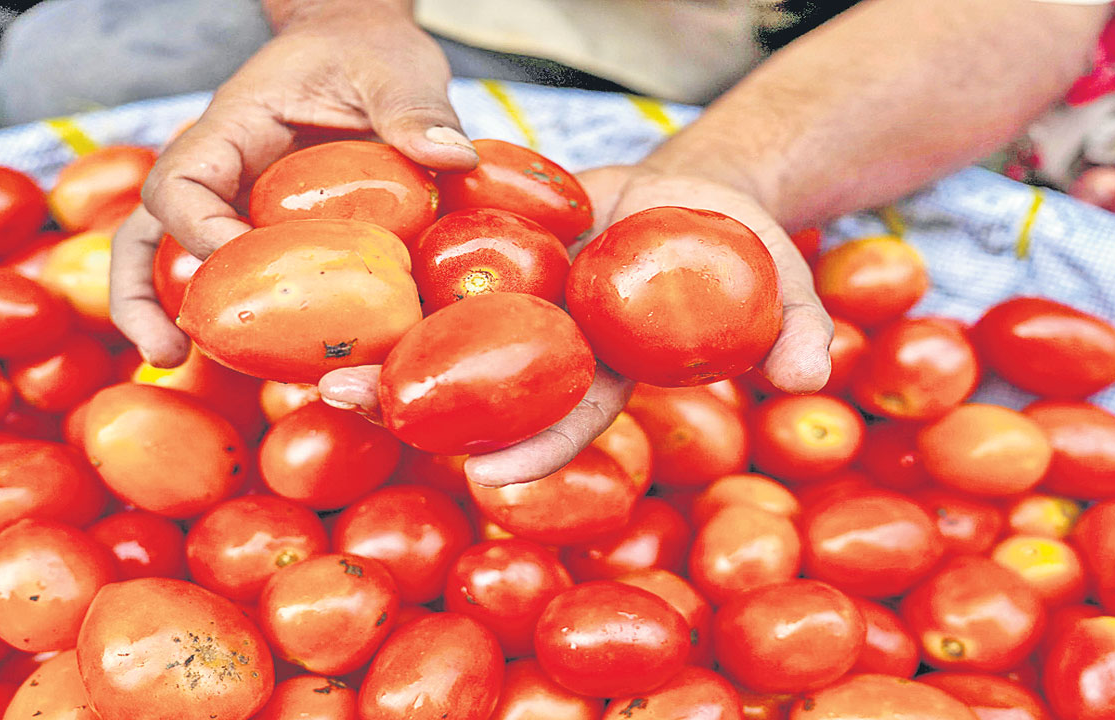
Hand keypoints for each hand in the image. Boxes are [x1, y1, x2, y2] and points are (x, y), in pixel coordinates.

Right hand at [110, 0, 476, 366]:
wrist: (359, 47)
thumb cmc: (367, 52)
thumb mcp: (394, 70)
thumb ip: (414, 111)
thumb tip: (454, 157)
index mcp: (234, 128)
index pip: (184, 182)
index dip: (197, 230)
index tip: (237, 264)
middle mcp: (219, 171)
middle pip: (147, 234)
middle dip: (142, 296)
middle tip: (165, 354)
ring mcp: (232, 203)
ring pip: (169, 261)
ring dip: (163, 315)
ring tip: (174, 367)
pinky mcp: (260, 229)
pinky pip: (233, 275)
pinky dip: (234, 317)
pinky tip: (258, 364)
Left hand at [318, 165, 832, 486]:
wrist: (689, 188)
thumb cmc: (734, 238)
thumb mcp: (774, 267)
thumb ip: (792, 320)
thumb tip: (805, 374)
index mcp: (610, 367)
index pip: (569, 417)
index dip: (534, 447)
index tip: (489, 474)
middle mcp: (551, 348)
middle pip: (478, 388)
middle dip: (412, 403)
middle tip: (346, 404)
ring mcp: (517, 305)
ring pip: (440, 339)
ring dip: (377, 351)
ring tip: (308, 361)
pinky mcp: (491, 257)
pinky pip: (436, 269)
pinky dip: (389, 281)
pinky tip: (327, 281)